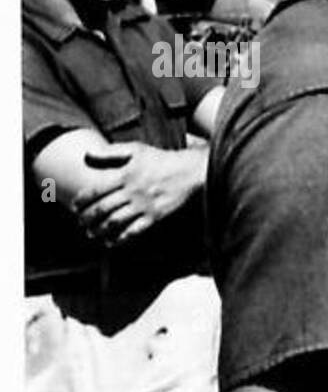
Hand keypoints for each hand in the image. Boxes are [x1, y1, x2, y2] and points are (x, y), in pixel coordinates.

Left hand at [73, 142, 205, 245]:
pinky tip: (112, 242)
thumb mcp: (136, 149)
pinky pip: (134, 231)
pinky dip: (121, 238)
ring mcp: (143, 205)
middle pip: (102, 208)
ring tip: (92, 233)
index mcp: (124, 175)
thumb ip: (110, 152)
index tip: (75, 207)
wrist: (190, 171)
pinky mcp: (155, 216)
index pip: (96, 190)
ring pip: (115, 221)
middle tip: (81, 223)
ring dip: (100, 229)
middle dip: (88, 218)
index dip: (82, 200)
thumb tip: (86, 154)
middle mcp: (132, 191)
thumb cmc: (161, 159)